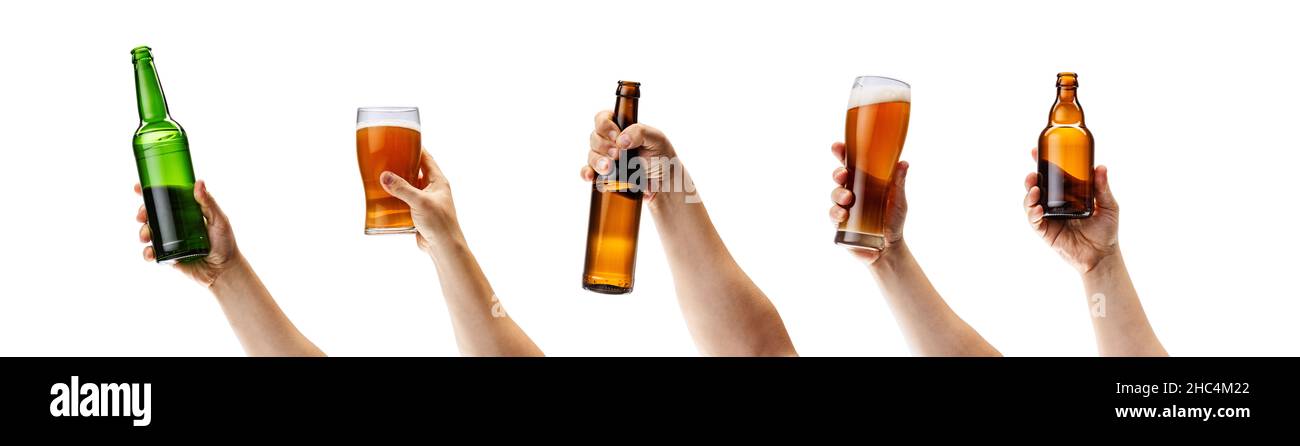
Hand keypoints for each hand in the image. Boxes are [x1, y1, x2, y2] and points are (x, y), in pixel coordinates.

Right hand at [135, 180, 240, 286]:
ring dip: (142, 231)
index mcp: (186, 212)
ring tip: (145, 235)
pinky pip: (152, 253)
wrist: (224, 271)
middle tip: (142, 215)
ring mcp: (171, 241)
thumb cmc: (225, 244)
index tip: (137, 187)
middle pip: (153, 214)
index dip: (151, 192)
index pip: (166, 198)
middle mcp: (176, 224)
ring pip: (149, 232)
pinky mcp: (168, 256)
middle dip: (142, 212)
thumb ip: (208, 203)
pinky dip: (147, 252)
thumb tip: (199, 182)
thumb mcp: (219, 220)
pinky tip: (150, 253)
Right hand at [378, 149, 460, 253]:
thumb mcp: (419, 202)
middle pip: (416, 172)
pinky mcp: (418, 214)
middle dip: (402, 166)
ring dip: (397, 183)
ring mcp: (426, 202)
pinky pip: (405, 202)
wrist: (443, 248)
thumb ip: (402, 188)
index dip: (415, 149)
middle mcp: (433, 189)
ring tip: (380, 176)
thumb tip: (384, 176)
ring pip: (409, 187)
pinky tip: (383, 197)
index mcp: (438, 181)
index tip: (402, 140)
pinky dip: (395, 199)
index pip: (427, 159)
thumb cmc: (439, 223)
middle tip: (386, 158)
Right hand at [580, 110, 676, 197]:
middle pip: (594, 137)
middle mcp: (610, 141)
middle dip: (604, 146)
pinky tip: (590, 176)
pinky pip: (588, 172)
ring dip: (598, 161)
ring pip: (591, 155)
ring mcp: (605, 158)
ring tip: (609, 169)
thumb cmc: (662, 156)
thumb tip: (621, 140)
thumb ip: (640, 132)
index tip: (616, 136)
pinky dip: (587, 173)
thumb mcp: (657, 138)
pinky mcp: (604, 175)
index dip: (605, 126)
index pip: (602, 118)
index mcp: (621, 127)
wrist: (665, 182)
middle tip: (618, 155)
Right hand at [828, 142, 908, 264]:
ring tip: (848, 198)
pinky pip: (833, 214)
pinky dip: (836, 212)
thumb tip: (903, 163)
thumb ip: (898, 182)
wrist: (889, 248)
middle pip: (839, 177)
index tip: (838, 147)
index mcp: (865, 182)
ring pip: (834, 194)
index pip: (851, 164)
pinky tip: (843, 214)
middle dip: (838, 173)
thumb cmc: (893, 221)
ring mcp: (845, 207)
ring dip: (838, 194)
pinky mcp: (841, 224)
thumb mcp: (898, 201)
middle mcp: (853, 191)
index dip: (842, 154)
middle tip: (843, 174)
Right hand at [1023, 148, 1119, 272]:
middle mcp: (1056, 203)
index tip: (1036, 151)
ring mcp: (1049, 217)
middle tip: (1033, 173)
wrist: (1102, 255)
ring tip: (1035, 189)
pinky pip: (1033, 220)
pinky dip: (1032, 212)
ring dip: (1029, 194)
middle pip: (1038, 186)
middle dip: (1031, 178)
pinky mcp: (1045, 231)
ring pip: (1031, 202)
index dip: (1042, 163)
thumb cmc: (1106, 230)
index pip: (1052, 175)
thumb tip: (1100, 166)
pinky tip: (1037, 207)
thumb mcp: (1108, 206)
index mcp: (1069, 193)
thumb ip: (1103, 188)